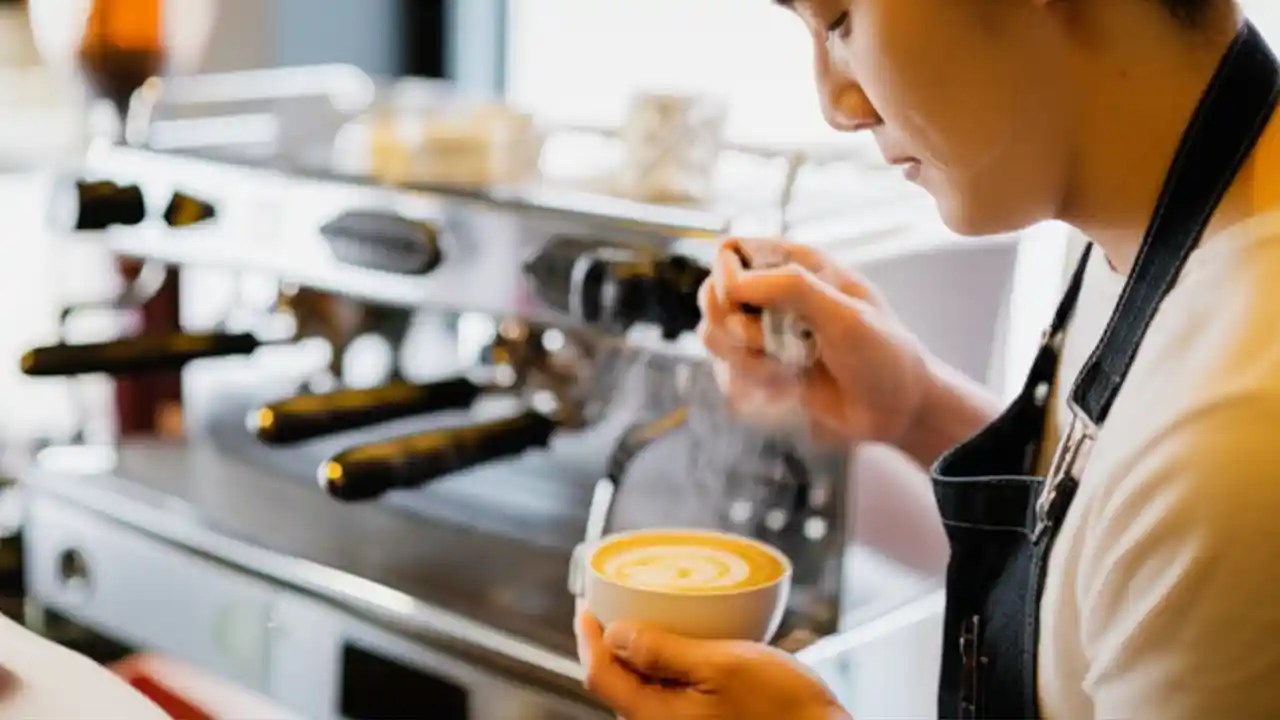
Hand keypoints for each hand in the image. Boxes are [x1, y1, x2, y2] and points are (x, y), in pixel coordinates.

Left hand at [575, 611, 849, 719]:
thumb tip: (615, 633)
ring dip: (642, 654)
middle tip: (616, 603)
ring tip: (652, 618)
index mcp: (656, 717)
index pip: (599, 674)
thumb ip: (664, 651)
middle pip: (618, 681)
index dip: (588, 637)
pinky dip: (667, 666)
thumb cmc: (782, 709)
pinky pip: (669, 694)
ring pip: (643, 688)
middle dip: (613, 642)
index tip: (586, 605)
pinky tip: (687, 646)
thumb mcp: (721, 666)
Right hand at [697, 237, 932, 446]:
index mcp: (797, 264)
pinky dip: (750, 386)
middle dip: (733, 327)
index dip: (726, 276)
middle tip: (766, 345)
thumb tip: (732, 283)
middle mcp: (774, 293)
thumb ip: (791, 288)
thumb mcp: (845, 316)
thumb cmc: (882, 355)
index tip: (743, 302)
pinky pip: (726, 372)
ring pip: (713, 336)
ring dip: (744, 362)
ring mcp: (765, 331)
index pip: (731, 251)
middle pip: (711, 294)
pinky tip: (786, 392)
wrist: (896, 412)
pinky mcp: (762, 367)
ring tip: (786, 373)